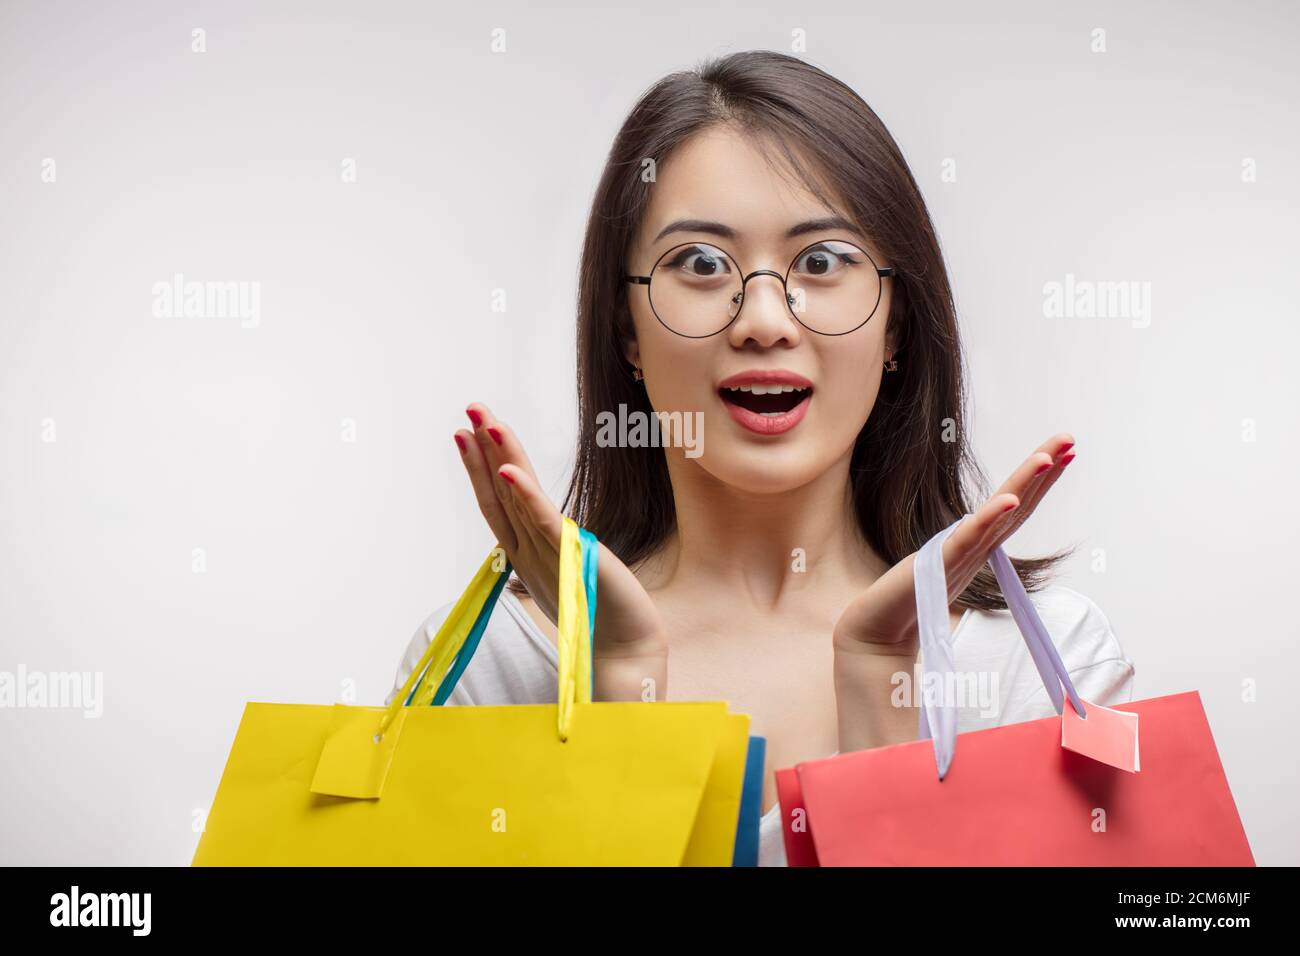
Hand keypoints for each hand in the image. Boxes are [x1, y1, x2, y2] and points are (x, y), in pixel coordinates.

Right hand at [457, 403, 668, 701]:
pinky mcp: (571, 557)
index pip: (497, 504)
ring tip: (483, 422)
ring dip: (500, 458)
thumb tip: (551, 531)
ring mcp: (546, 555)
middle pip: (499, 493)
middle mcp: (529, 553)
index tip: (467, 433)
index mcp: (527, 555)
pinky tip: (511, 469)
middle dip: (483, 450)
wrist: (626, 651)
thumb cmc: (601, 615)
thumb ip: (556, 551)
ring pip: (516, 498)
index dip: (480, 468)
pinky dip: (525, 495)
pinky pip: (543, 522)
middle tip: (470, 410)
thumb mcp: (571, 573)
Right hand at [832, 433, 1076, 750]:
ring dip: (1023, 482)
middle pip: (1014, 499)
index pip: (1019, 506)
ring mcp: (952, 549)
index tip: (1068, 451)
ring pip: (996, 513)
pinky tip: (1008, 501)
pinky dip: (989, 519)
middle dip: (1041, 465)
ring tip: (1049, 456)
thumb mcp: (959, 582)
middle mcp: (969, 540)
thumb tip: (1001, 556)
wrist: (874, 630)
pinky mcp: (936, 564)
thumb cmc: (913, 608)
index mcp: (977, 544)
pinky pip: (968, 539)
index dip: (1043, 479)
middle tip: (1068, 436)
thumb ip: (979, 562)